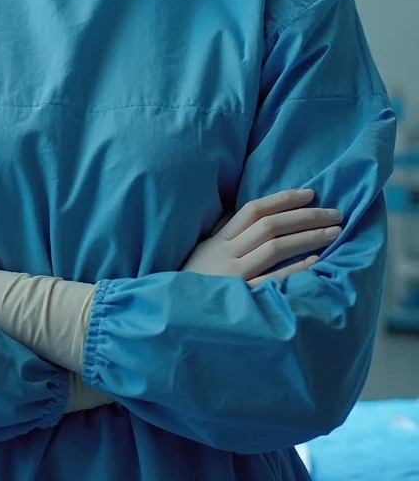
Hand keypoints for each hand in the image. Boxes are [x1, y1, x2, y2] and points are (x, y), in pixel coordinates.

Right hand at [182, 189, 342, 287]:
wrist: (175, 315)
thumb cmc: (194, 284)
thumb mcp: (204, 254)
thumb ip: (224, 233)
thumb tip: (248, 214)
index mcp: (219, 240)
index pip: (253, 210)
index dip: (283, 199)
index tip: (310, 193)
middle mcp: (227, 253)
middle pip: (270, 225)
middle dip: (305, 216)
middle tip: (335, 213)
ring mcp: (235, 275)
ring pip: (274, 247)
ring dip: (307, 237)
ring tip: (334, 233)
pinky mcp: (242, 297)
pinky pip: (273, 280)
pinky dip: (296, 269)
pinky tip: (316, 262)